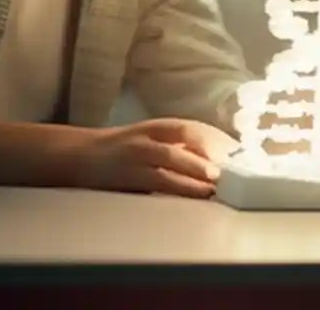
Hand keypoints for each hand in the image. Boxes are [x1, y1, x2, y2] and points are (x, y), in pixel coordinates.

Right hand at [69, 118, 239, 198]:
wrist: (80, 155)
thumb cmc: (120, 152)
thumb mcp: (149, 142)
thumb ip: (176, 148)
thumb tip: (215, 162)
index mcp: (158, 126)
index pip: (194, 127)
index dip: (218, 137)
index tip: (240, 151)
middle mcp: (149, 134)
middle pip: (188, 135)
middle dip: (214, 150)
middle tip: (237, 166)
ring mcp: (138, 153)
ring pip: (175, 158)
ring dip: (200, 171)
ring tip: (220, 182)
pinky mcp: (130, 174)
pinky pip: (160, 180)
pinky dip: (182, 187)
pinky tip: (197, 194)